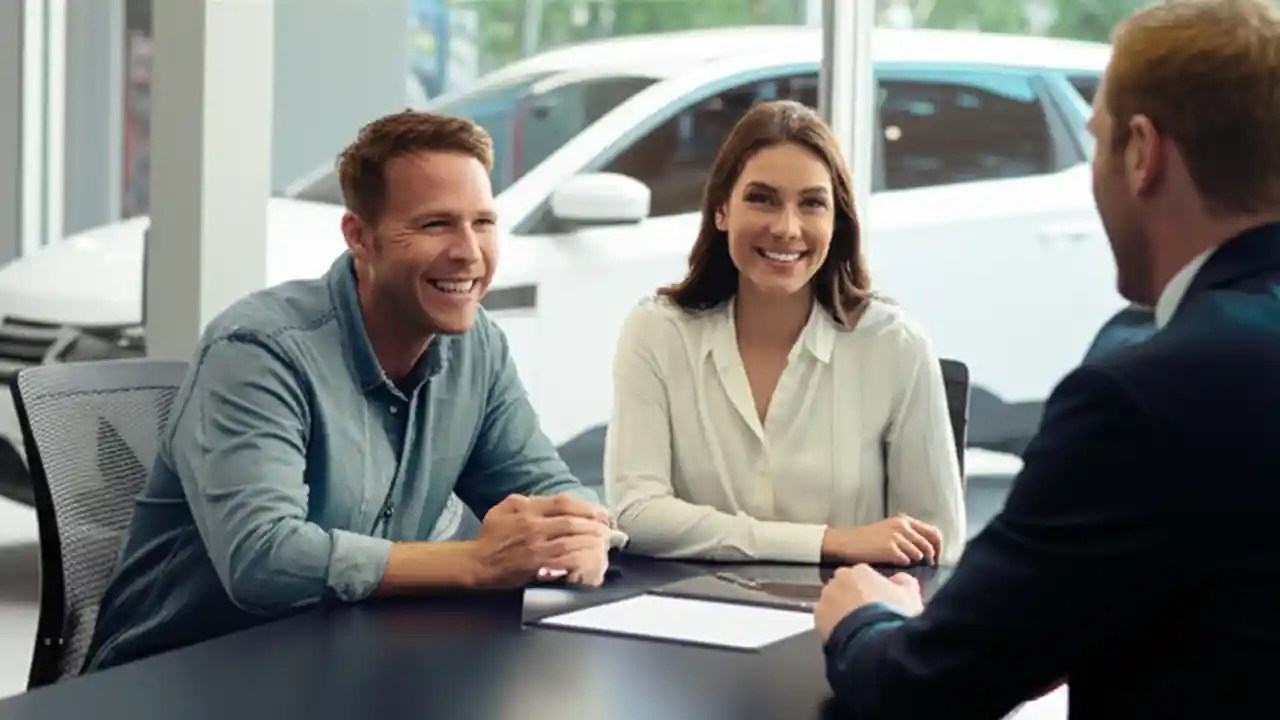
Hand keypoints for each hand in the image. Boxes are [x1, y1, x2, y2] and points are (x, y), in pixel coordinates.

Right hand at [470, 494, 609, 588]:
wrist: (477, 563)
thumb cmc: (491, 535)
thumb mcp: (505, 508)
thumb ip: (529, 500)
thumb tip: (551, 500)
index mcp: (528, 510)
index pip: (564, 503)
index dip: (587, 507)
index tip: (601, 512)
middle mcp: (534, 527)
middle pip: (572, 523)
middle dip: (595, 525)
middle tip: (608, 529)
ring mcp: (536, 549)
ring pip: (572, 543)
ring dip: (591, 543)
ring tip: (604, 543)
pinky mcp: (537, 567)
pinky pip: (565, 562)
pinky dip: (580, 560)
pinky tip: (591, 559)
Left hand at [814, 565, 922, 643]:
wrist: (873, 642)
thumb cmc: (892, 616)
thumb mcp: (910, 595)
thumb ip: (904, 582)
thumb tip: (899, 580)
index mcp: (860, 571)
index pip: (864, 577)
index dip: (873, 592)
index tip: (879, 604)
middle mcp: (838, 580)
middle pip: (846, 588)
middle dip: (855, 600)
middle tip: (868, 617)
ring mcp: (825, 599)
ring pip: (834, 604)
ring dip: (843, 613)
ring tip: (858, 630)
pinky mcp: (817, 619)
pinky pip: (826, 621)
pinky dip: (834, 627)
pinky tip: (848, 637)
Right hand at [821, 514, 942, 565]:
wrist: (848, 542)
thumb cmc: (868, 538)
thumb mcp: (890, 529)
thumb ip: (908, 534)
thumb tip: (927, 547)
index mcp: (904, 521)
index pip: (932, 532)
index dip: (938, 546)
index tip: (937, 556)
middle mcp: (902, 526)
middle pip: (928, 544)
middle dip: (932, 557)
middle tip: (930, 565)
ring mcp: (896, 537)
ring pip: (918, 553)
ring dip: (917, 560)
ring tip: (910, 563)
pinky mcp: (889, 549)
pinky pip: (906, 560)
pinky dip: (904, 563)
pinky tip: (897, 563)